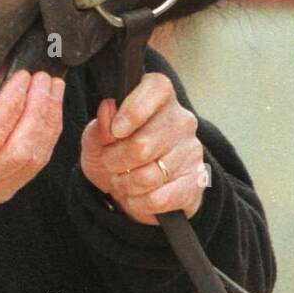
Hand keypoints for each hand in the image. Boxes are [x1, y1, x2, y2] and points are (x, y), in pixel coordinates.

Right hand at [0, 69, 64, 216]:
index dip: (10, 105)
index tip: (21, 76)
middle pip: (18, 152)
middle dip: (37, 111)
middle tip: (44, 78)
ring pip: (31, 161)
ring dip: (48, 122)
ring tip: (53, 89)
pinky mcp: (2, 194)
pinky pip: (34, 167)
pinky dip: (47, 137)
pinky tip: (51, 111)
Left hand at [80, 72, 207, 224]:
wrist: (132, 189)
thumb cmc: (115, 154)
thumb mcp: (96, 140)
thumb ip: (99, 126)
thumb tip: (108, 109)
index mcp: (159, 97)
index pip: (156, 89)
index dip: (133, 111)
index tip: (116, 131)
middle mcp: (181, 119)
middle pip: (142, 145)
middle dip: (115, 161)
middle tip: (112, 164)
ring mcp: (192, 150)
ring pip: (149, 176)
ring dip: (126, 185)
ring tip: (124, 181)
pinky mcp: (197, 181)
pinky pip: (160, 199)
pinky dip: (140, 203)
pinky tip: (138, 197)